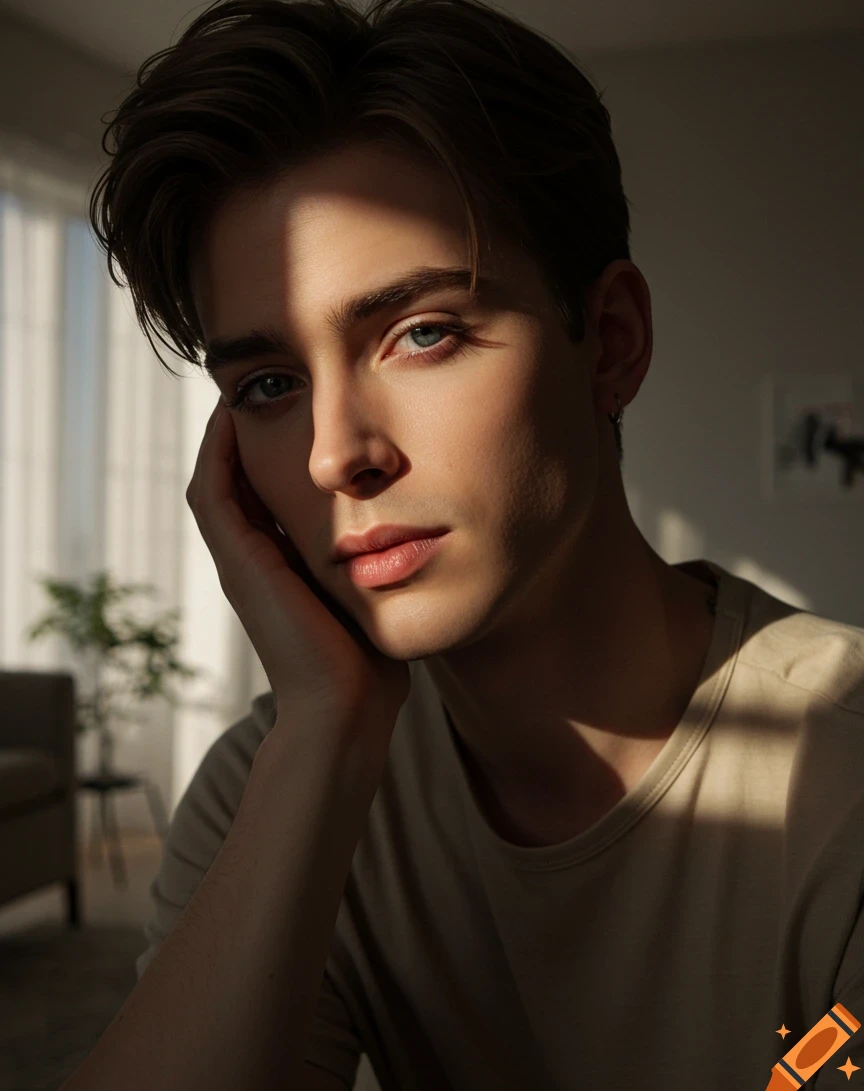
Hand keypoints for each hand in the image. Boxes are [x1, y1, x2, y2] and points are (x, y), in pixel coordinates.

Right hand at [185, 398, 410, 740]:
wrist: (347, 706)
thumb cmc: (371, 662)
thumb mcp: (377, 594)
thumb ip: (384, 565)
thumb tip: (423, 535)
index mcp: (286, 565)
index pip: (271, 492)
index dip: (278, 449)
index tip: (299, 406)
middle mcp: (256, 559)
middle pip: (240, 478)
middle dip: (249, 431)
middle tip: (264, 384)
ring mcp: (241, 561)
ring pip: (217, 479)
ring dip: (224, 433)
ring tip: (241, 387)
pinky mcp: (237, 562)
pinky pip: (213, 492)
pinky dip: (217, 453)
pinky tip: (231, 415)